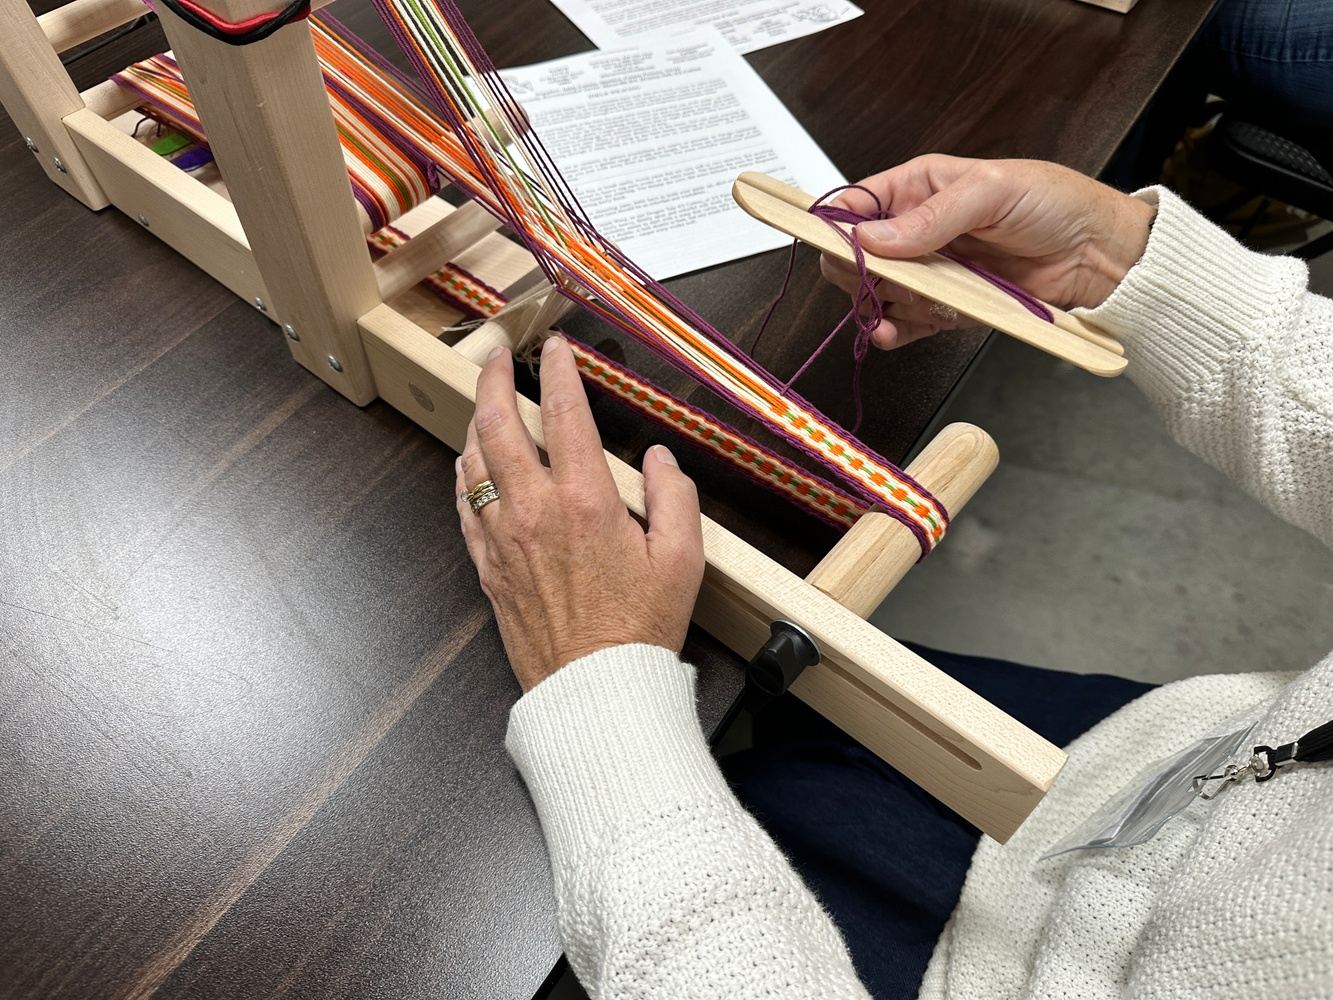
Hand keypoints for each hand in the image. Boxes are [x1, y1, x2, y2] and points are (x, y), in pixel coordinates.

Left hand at [455, 337, 704, 691]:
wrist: (594, 688)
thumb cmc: (639, 629)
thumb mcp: (682, 559)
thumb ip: (674, 497)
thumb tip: (657, 459)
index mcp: (584, 499)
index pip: (563, 412)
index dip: (559, 371)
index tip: (557, 349)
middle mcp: (533, 509)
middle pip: (497, 424)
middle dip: (493, 379)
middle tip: (497, 358)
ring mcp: (502, 537)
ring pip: (471, 461)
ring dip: (474, 423)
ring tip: (483, 404)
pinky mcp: (486, 566)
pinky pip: (463, 506)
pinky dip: (464, 474)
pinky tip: (469, 466)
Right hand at [820, 155, 1154, 348]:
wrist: (1100, 256)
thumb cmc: (1056, 204)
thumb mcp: (990, 192)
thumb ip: (929, 217)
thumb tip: (872, 238)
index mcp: (920, 187)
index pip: (857, 205)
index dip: (836, 227)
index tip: (832, 249)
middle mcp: (918, 229)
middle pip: (858, 256)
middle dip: (859, 275)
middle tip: (872, 285)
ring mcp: (932, 270)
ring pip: (878, 294)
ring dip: (880, 307)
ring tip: (897, 313)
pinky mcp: (947, 306)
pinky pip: (906, 322)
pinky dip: (897, 332)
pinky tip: (895, 332)